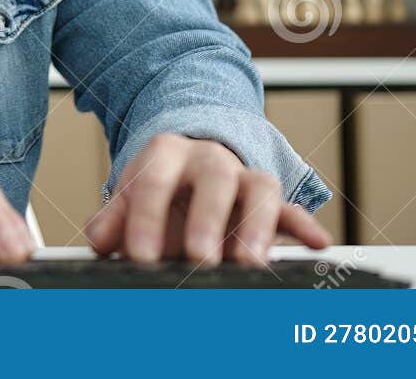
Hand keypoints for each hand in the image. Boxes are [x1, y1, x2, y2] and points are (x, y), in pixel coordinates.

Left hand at [83, 133, 331, 265]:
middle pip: (213, 178)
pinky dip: (304, 225)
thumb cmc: (159, 189)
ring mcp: (242, 177)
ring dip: (256, 225)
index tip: (141, 255)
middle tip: (199, 258)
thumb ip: (112, 219)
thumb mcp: (130, 197)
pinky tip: (315, 244)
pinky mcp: (269, 200)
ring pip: (259, 187)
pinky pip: (290, 208)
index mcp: (166, 154)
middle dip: (207, 219)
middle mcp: (208, 159)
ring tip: (249, 261)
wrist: (190, 163)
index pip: (154, 181)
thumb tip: (99, 241)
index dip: (145, 218)